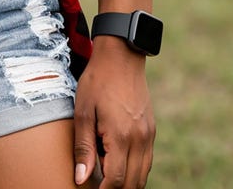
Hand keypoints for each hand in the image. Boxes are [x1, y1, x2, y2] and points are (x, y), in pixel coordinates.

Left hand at [73, 40, 155, 187]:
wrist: (121, 56)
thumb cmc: (98, 81)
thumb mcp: (83, 111)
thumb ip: (83, 147)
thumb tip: (81, 178)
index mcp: (121, 136)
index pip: (116, 180)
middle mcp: (140, 140)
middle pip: (133, 183)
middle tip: (98, 185)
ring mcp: (149, 136)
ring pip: (143, 175)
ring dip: (127, 182)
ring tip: (107, 177)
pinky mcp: (151, 130)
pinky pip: (146, 161)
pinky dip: (135, 170)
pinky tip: (119, 164)